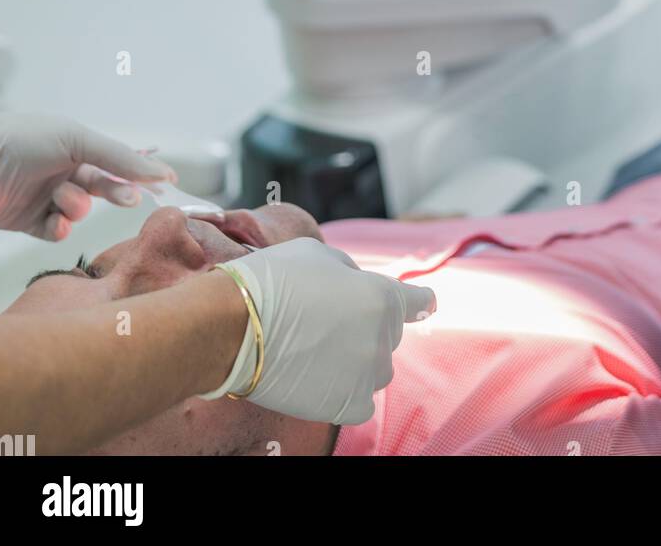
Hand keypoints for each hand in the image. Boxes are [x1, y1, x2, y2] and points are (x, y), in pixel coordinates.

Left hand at [0, 113, 175, 239]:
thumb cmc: (22, 141)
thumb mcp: (75, 139)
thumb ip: (117, 157)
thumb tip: (158, 170)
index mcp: (74, 143)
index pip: (115, 158)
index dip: (140, 170)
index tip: (167, 181)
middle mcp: (62, 168)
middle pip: (103, 186)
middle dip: (116, 192)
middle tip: (130, 199)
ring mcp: (46, 195)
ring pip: (79, 210)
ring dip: (75, 206)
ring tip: (60, 198)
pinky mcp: (29, 221)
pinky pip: (57, 231)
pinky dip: (59, 227)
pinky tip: (52, 220)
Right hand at [209, 239, 435, 424]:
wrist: (235, 327)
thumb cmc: (272, 281)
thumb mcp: (318, 254)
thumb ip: (349, 272)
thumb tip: (356, 285)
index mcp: (381, 296)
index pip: (419, 302)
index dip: (420, 301)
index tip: (426, 304)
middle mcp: (382, 337)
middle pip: (386, 335)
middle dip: (365, 327)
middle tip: (323, 322)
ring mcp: (367, 375)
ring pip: (374, 369)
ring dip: (356, 361)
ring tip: (315, 350)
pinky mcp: (348, 405)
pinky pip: (359, 400)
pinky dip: (343, 391)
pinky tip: (317, 377)